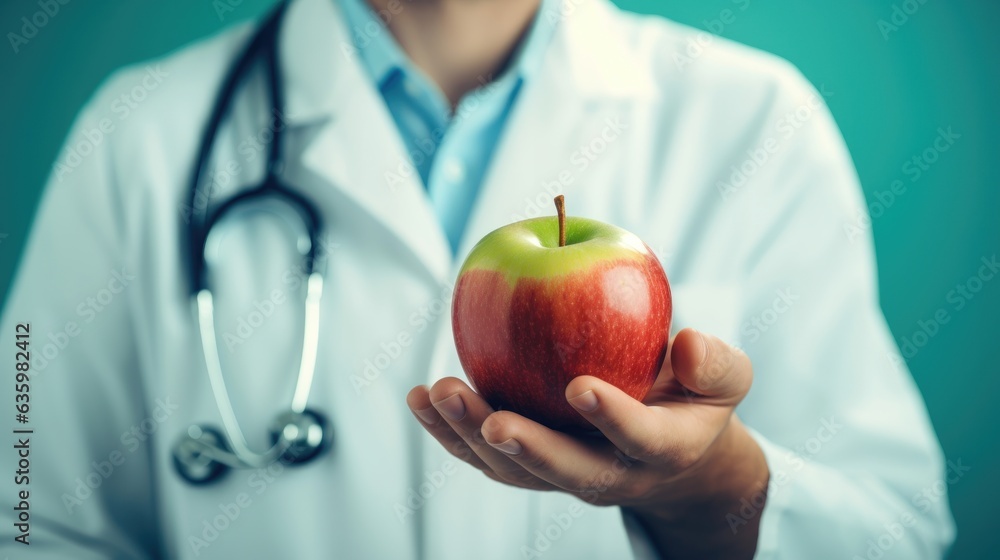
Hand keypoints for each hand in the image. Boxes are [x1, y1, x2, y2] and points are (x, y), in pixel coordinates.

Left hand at [406, 328, 768, 558]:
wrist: (673, 453)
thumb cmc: (695, 401)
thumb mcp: (725, 380)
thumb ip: (715, 364)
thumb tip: (686, 342)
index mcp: (663, 448)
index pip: (640, 439)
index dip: (613, 417)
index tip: (581, 386)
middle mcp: (611, 473)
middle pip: (566, 470)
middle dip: (527, 448)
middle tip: (493, 421)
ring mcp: (566, 473)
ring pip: (516, 471)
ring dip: (471, 438)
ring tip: (436, 396)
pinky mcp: (532, 465)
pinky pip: (488, 460)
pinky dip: (451, 435)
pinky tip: (420, 402)